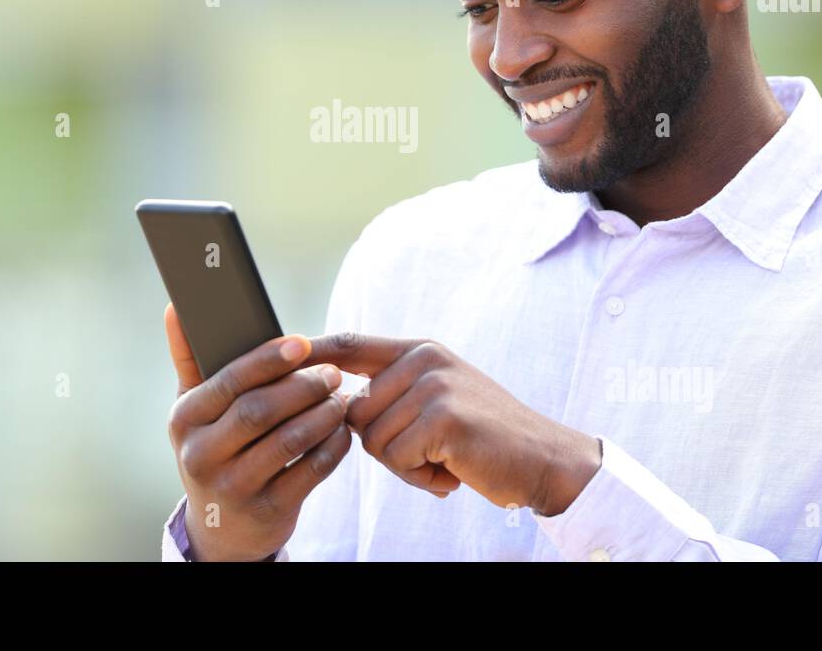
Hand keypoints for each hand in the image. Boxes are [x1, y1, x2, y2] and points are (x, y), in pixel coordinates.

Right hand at [164, 303, 352, 560]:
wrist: (221, 528)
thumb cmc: (214, 448)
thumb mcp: (194, 410)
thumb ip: (189, 358)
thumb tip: (176, 307)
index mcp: (184, 420)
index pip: (229, 381)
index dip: (268, 360)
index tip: (302, 342)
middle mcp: (202, 455)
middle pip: (260, 410)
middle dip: (303, 387)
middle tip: (333, 372)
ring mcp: (234, 487)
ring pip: (289, 441)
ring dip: (323, 415)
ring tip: (340, 398)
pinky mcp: (268, 510)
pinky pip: (310, 472)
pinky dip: (332, 447)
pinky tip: (341, 431)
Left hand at [308, 333, 600, 515]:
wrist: (541, 459)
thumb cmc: (483, 438)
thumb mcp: (437, 399)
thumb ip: (392, 393)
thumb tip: (336, 403)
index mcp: (420, 350)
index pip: (352, 344)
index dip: (315, 351)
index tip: (280, 352)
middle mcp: (425, 359)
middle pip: (355, 410)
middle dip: (384, 446)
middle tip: (430, 452)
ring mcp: (435, 384)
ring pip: (372, 439)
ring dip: (404, 464)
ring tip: (444, 459)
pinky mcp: (444, 416)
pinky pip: (396, 458)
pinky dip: (420, 477)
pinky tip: (452, 470)